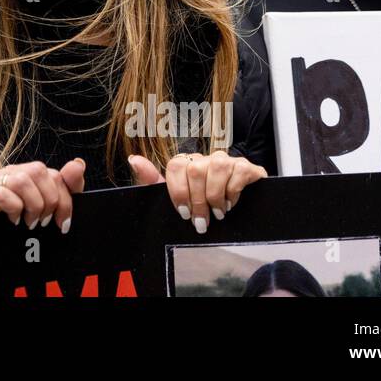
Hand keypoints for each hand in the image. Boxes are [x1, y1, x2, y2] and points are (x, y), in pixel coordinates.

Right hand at [0, 158, 85, 232]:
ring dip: (34, 206)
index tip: (64, 221)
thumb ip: (66, 188)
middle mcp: (1, 175)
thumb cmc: (22, 235)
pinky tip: (15, 223)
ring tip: (31, 223)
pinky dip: (15, 210)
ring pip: (20, 180)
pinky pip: (2, 194)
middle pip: (36, 170)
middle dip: (50, 200)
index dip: (62, 196)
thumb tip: (78, 163)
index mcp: (19, 175)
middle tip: (47, 222)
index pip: (47, 171)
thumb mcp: (50, 212)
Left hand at [129, 150, 265, 234]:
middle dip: (198, 201)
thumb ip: (152, 180)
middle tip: (201, 221)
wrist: (237, 215)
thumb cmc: (201, 206)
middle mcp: (206, 159)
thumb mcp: (174, 197)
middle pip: (196, 170)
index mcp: (187, 164)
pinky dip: (234, 191)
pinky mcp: (247, 168)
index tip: (184, 213)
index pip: (176, 165)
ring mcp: (227, 161)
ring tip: (217, 213)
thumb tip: (133, 159)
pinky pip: (239, 171)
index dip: (178, 191)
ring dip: (216, 195)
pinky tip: (231, 203)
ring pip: (217, 166)